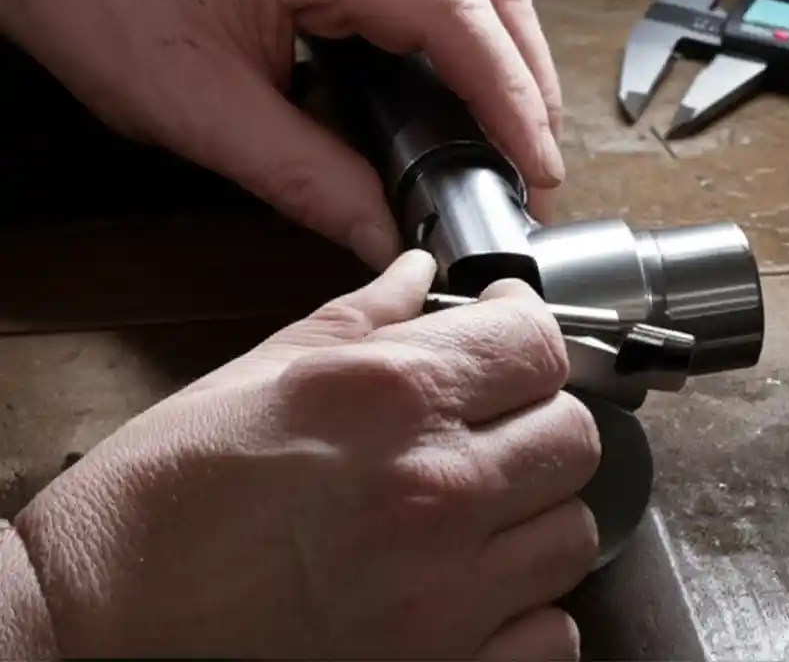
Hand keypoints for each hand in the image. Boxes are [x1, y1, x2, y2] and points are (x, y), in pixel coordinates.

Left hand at [0, 0, 563, 267]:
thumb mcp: (202, 107)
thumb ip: (306, 177)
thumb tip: (382, 232)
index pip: (457, 17)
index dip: (512, 96)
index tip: (536, 164)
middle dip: (531, 77)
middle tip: (538, 160)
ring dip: (508, 51)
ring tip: (516, 129)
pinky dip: (467, 32)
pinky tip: (465, 83)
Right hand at [13, 251, 600, 658]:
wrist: (102, 625)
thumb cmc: (161, 501)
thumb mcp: (258, 376)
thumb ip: (361, 318)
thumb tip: (416, 274)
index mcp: (389, 399)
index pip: (538, 347)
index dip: (529, 333)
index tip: (511, 336)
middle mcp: (434, 489)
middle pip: (575, 435)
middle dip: (541, 418)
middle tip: (494, 424)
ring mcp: (447, 592)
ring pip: (574, 532)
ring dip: (538, 513)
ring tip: (482, 509)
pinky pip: (553, 632)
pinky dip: (528, 607)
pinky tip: (477, 586)